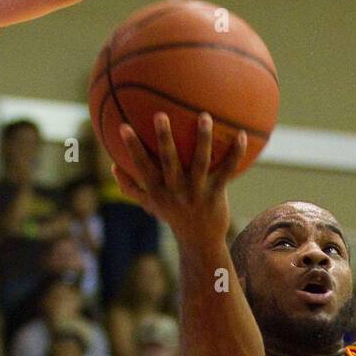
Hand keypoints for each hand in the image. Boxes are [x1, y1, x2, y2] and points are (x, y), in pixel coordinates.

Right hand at [113, 114, 242, 242]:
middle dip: (163, 138)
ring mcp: (197, 192)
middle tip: (160, 114)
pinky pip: (227, 171)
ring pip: (200, 162)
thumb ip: (130, 187)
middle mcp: (176, 191)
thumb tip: (113, 166)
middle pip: (168, 161)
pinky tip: (242, 135)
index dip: (132, 148)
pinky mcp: (216, 194)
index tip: (123, 126)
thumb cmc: (172, 216)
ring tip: (204, 116)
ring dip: (202, 139)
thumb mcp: (150, 204)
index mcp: (158, 191)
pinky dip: (235, 153)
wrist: (200, 241)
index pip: (142, 166)